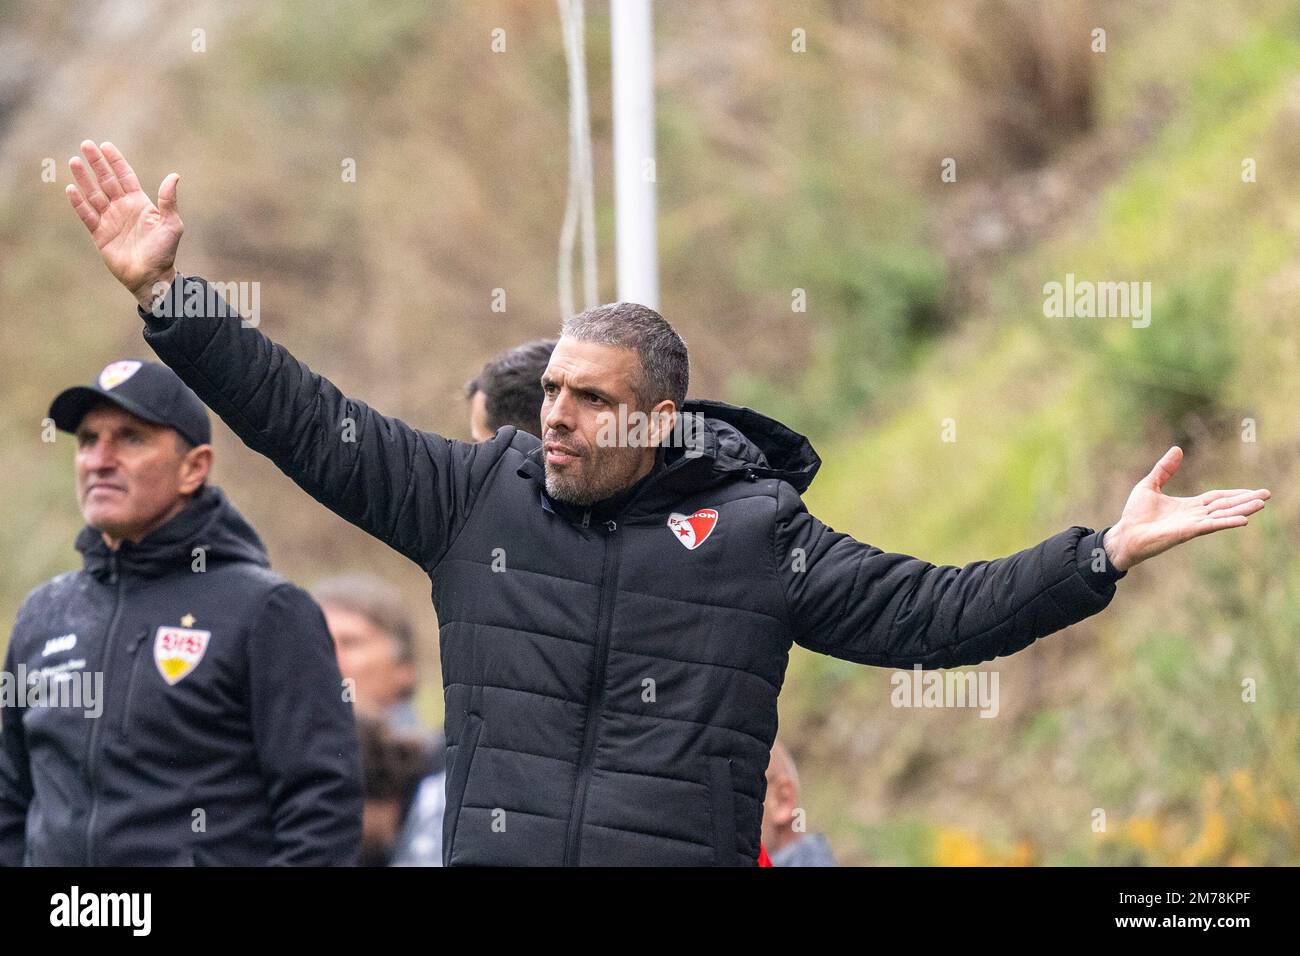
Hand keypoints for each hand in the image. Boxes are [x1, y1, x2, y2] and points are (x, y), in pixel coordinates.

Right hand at [65, 141, 182, 307]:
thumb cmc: (165, 251)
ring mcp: (110, 220)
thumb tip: (174, 175)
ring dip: (84, 178)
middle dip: (97, 163)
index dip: (115, 161)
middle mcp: (123, 208)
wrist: (152, 277)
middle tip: (86, 144)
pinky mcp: (100, 234)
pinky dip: (79, 202)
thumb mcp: (172, 224)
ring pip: (93, 194)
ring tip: (74, 161)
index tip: (105, 145)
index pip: (125, 176)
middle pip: (106, 180)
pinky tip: (71, 188)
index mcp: (140, 203)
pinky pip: (86, 215)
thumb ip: (169, 200)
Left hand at [1103, 446, 1270, 571]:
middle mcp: (1194, 515)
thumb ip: (1164, 469)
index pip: (1217, 498)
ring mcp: (1192, 524)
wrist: (1125, 534)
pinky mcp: (1187, 531)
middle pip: (1225, 506)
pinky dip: (1227, 522)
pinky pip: (1211, 525)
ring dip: (1242, 510)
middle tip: (1267, 496)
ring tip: (1261, 504)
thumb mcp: (1149, 485)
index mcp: (1189, 506)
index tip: (1253, 492)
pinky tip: (1244, 519)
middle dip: (1246, 501)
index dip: (1235, 494)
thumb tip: (1177, 449)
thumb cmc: (1135, 514)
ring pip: (1222, 515)